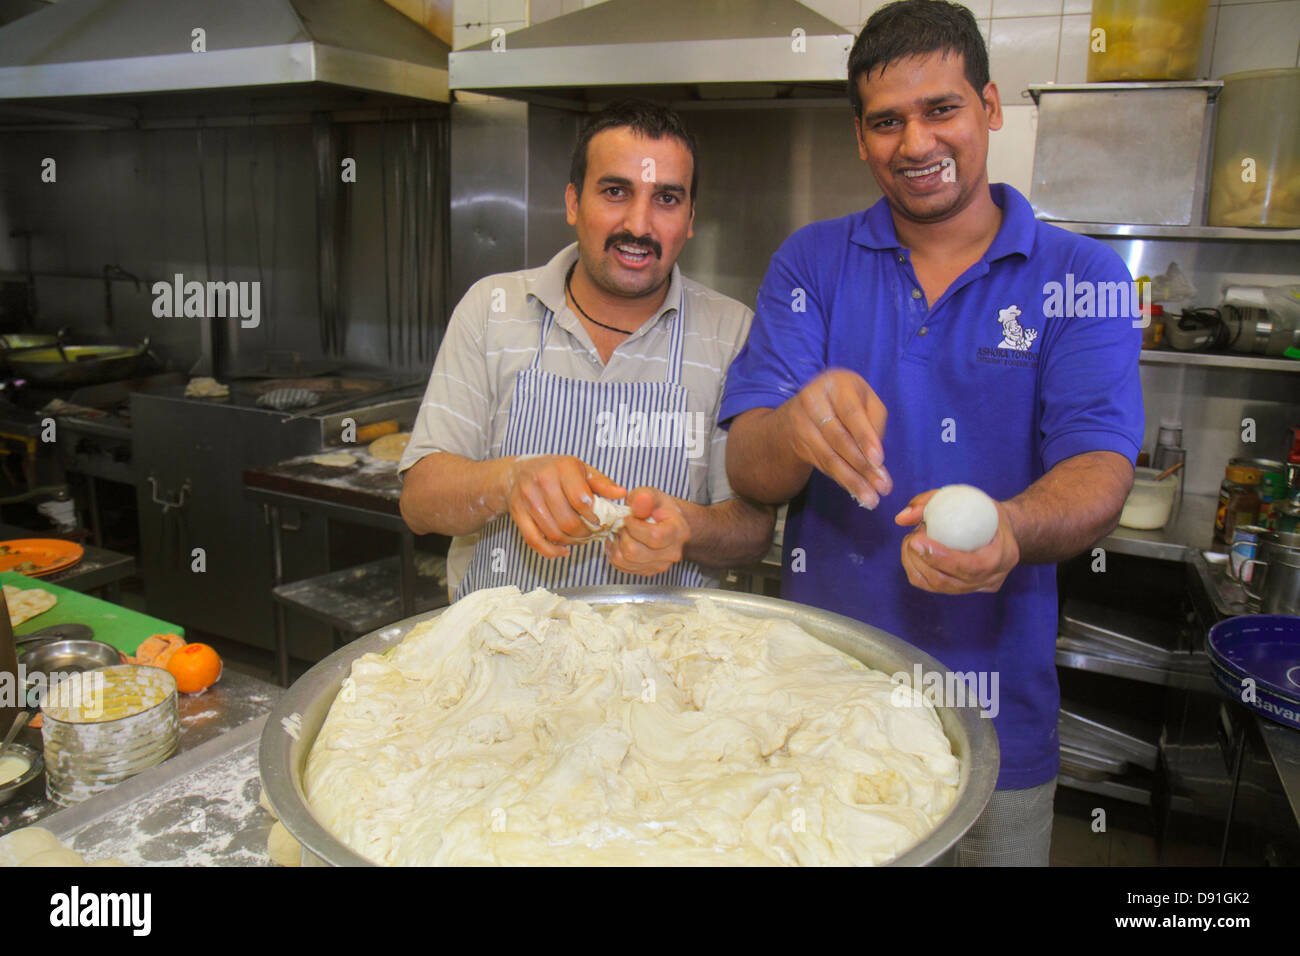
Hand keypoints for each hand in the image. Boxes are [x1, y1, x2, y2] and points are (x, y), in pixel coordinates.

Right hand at [506, 455, 625, 558]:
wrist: (518, 472)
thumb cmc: (557, 471)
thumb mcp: (582, 470)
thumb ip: (602, 483)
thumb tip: (622, 493)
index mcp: (562, 468)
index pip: (581, 500)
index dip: (594, 517)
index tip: (601, 523)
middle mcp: (542, 481)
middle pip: (568, 521)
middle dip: (585, 534)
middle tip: (592, 534)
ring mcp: (527, 499)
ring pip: (554, 533)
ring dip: (571, 542)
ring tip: (580, 539)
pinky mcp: (517, 514)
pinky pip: (534, 541)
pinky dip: (551, 551)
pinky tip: (563, 551)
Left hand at [605, 487, 690, 576]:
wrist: (667, 523)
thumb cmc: (659, 508)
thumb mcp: (652, 495)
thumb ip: (645, 497)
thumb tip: (641, 499)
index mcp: (678, 532)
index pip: (653, 536)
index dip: (633, 526)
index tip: (628, 517)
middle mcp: (672, 553)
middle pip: (635, 552)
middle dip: (622, 535)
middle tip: (622, 524)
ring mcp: (660, 565)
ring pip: (625, 560)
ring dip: (616, 544)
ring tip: (620, 532)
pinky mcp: (647, 571)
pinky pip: (622, 566)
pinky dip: (614, 553)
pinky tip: (619, 541)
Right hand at [780, 368, 890, 507]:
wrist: (806, 403)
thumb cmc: (846, 400)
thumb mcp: (864, 399)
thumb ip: (874, 420)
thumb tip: (876, 457)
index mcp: (835, 384)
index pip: (851, 412)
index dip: (864, 436)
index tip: (879, 460)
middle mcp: (813, 401)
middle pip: (839, 438)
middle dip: (862, 466)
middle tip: (883, 487)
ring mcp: (802, 424)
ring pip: (829, 457)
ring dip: (852, 480)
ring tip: (871, 498)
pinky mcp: (799, 444)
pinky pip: (822, 465)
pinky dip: (842, 480)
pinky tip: (857, 492)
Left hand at [894, 489, 1020, 593]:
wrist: (1004, 530)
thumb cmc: (985, 511)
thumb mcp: (966, 497)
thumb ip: (931, 501)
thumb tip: (901, 519)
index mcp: (1000, 556)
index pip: (968, 566)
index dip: (938, 557)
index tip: (916, 540)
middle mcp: (990, 579)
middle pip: (948, 582)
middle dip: (920, 560)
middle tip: (911, 538)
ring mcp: (978, 588)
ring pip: (937, 587)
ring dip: (916, 565)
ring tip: (912, 542)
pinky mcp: (965, 590)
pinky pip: (934, 587)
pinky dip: (918, 570)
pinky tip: (914, 553)